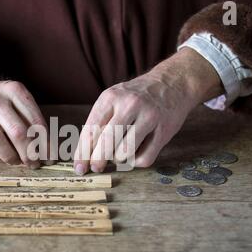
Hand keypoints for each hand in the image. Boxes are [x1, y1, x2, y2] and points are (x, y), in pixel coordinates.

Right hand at [0, 61, 46, 167]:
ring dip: (10, 157)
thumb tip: (47, 149)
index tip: (51, 157)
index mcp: (13, 90)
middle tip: (35, 164)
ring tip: (17, 162)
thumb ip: (28, 119)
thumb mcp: (14, 99)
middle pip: (18, 132)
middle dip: (30, 153)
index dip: (45, 142)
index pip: (35, 120)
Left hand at [74, 48, 222, 174]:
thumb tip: (83, 155)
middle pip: (106, 142)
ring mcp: (149, 117)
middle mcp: (130, 105)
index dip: (83, 153)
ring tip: (119, 155)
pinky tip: (134, 155)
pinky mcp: (164, 130)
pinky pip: (145, 158)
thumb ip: (99, 122)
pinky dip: (136, 162)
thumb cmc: (135, 96)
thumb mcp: (114, 99)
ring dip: (118, 160)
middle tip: (96, 168)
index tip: (79, 167)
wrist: (172, 83)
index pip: (91, 130)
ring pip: (125, 153)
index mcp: (111, 97)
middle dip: (97, 161)